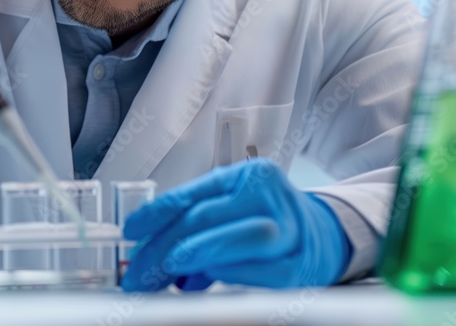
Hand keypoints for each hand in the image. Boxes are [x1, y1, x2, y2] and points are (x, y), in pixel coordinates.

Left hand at [121, 159, 350, 291]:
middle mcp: (269, 193)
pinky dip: (227, 275)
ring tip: (167, 274)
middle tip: (137, 274)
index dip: (155, 214)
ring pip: (239, 238)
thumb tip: (152, 257)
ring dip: (196, 256)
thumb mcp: (231, 211)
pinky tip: (205, 279)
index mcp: (246, 175)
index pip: (191, 194)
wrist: (326, 237)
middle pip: (205, 217)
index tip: (130, 233)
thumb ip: (195, 228)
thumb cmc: (266, 222)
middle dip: (163, 249)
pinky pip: (259, 271)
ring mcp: (288, 227)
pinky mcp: (299, 265)